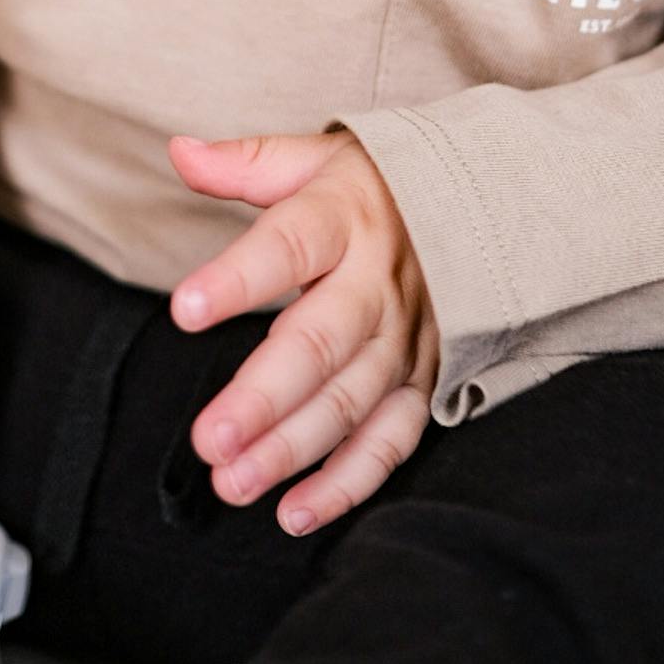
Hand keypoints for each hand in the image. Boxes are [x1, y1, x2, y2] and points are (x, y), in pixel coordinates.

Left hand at [168, 128, 439, 536]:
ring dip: (293, 450)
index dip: (237, 280)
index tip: (184, 310)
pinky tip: (295, 512)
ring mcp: (406, 340)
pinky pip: (391, 441)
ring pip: (350, 402)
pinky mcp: (424, 382)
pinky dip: (348, 483)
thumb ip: (245, 162)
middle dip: (263, 398)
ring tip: (234, 480)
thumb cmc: (375, 186)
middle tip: (208, 439)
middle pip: (320, 344)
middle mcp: (378, 285)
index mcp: (344, 219)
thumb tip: (179, 151)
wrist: (483, 204)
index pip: (287, 246)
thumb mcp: (314, 158)